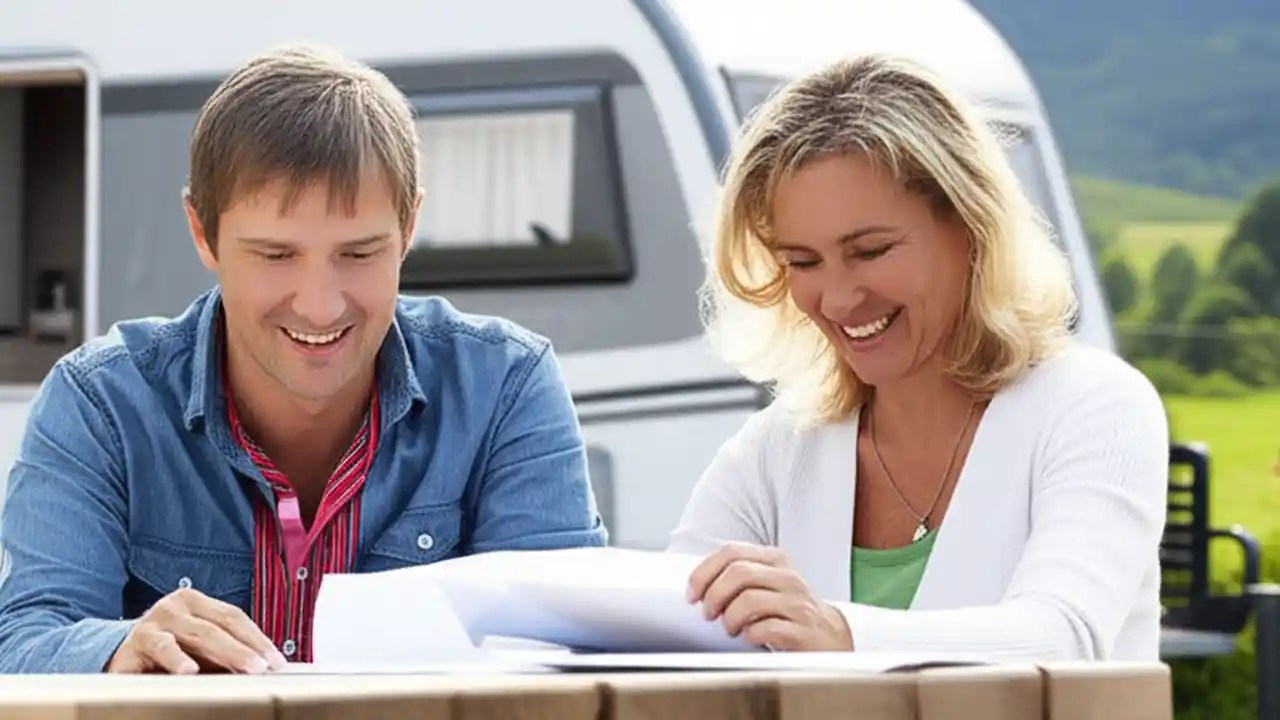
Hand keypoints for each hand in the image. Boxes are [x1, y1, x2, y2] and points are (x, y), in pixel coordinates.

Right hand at [106, 588, 286, 673]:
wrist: (120, 658)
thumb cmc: (168, 652)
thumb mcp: (199, 650)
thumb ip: (226, 653)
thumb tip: (263, 666)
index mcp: (197, 603)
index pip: (234, 617)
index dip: (257, 638)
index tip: (276, 660)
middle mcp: (177, 606)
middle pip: (220, 625)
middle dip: (247, 647)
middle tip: (265, 667)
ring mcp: (157, 620)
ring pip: (198, 634)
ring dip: (226, 652)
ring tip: (246, 668)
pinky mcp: (138, 641)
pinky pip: (161, 647)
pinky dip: (177, 659)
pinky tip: (190, 670)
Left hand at [687, 542, 852, 650]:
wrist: (827, 637)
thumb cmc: (785, 611)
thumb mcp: (764, 585)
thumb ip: (736, 577)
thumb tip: (695, 585)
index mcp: (773, 560)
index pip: (731, 552)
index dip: (704, 572)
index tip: (692, 594)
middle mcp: (787, 577)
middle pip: (738, 573)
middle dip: (714, 596)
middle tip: (709, 614)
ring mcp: (798, 602)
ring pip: (749, 600)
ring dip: (730, 619)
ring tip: (731, 629)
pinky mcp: (803, 630)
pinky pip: (766, 628)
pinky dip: (750, 635)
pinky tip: (751, 638)